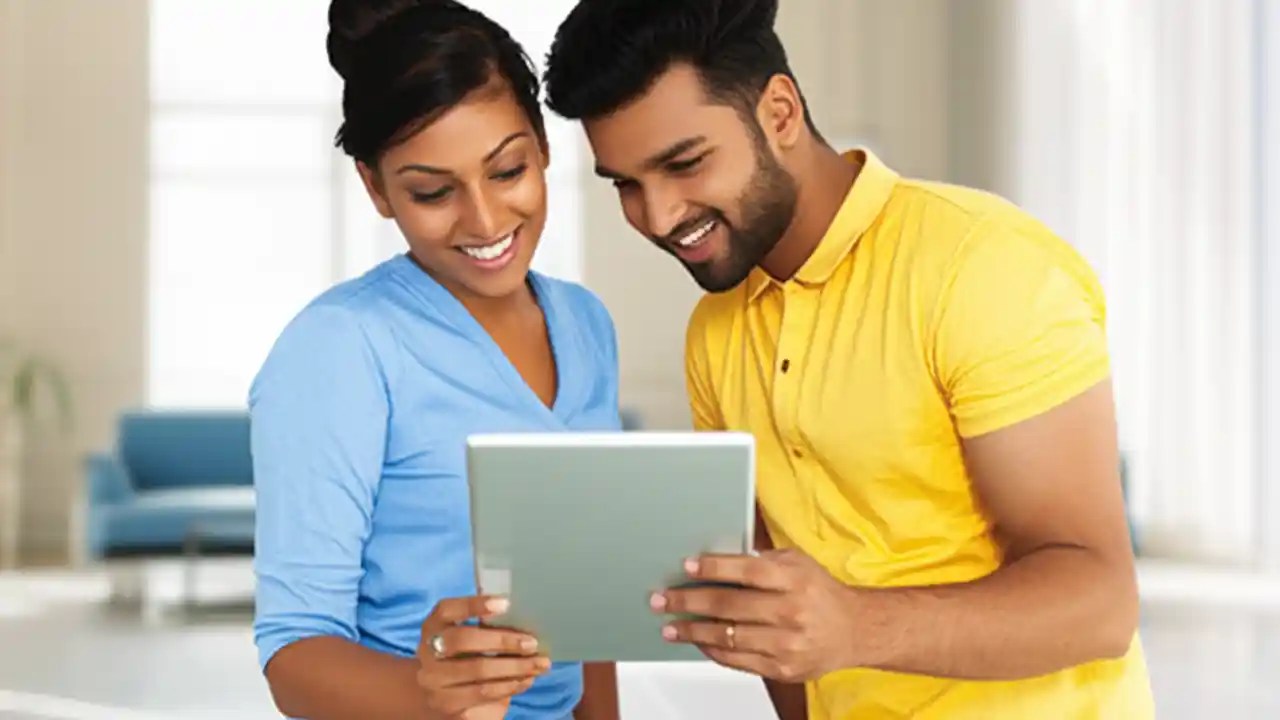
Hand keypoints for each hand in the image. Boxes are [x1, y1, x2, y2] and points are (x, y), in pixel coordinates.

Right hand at [416, 595, 550, 719]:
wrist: (435, 698)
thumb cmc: (460, 658)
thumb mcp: (466, 637)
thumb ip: (485, 622)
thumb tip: (521, 608)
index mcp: (433, 626)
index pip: (447, 609)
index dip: (474, 604)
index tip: (506, 603)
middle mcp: (428, 652)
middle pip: (462, 640)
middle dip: (502, 640)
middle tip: (532, 643)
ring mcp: (434, 681)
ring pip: (477, 670)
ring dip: (515, 666)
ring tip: (540, 664)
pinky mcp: (447, 704)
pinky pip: (483, 693)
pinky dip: (510, 685)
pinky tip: (527, 679)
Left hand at [651, 549, 859, 682]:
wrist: (854, 631)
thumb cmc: (820, 593)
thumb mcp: (798, 563)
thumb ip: (762, 560)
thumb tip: (717, 560)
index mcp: (795, 579)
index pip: (747, 570)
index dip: (714, 567)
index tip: (687, 566)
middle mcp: (791, 612)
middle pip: (729, 605)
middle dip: (689, 601)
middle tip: (664, 599)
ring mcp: (786, 644)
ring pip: (728, 637)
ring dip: (693, 631)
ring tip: (671, 626)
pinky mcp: (782, 668)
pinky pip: (737, 660)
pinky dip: (712, 650)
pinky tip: (698, 641)